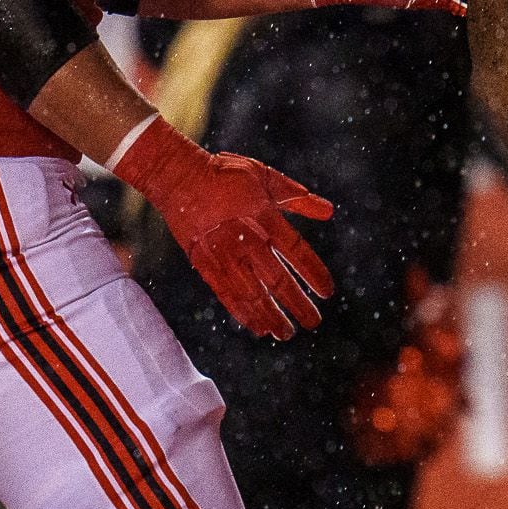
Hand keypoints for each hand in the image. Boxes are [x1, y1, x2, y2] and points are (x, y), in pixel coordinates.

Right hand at [115, 120, 335, 338]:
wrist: (178, 177)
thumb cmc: (226, 175)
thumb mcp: (265, 177)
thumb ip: (298, 198)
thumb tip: (329, 211)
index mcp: (264, 216)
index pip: (296, 251)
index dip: (314, 273)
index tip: (327, 292)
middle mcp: (246, 239)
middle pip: (277, 280)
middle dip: (297, 304)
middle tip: (313, 323)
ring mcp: (223, 253)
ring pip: (252, 293)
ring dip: (271, 316)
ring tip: (286, 333)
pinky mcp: (204, 263)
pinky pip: (226, 294)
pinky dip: (242, 312)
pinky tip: (257, 326)